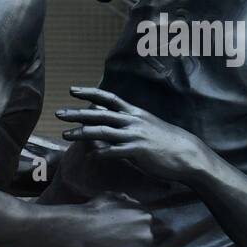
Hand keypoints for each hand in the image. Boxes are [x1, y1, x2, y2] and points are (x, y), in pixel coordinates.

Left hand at [58, 87, 208, 183]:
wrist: (187, 154)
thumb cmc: (166, 142)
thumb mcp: (148, 126)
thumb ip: (130, 123)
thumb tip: (113, 122)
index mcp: (135, 113)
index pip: (108, 98)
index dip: (89, 93)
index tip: (72, 90)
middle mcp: (133, 121)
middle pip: (100, 114)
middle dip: (77, 113)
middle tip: (59, 113)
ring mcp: (135, 136)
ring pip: (103, 131)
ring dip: (82, 133)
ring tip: (66, 135)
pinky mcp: (138, 151)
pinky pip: (114, 151)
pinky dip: (101, 153)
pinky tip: (90, 156)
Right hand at [75, 191, 155, 246]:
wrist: (79, 230)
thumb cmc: (93, 211)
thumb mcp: (113, 197)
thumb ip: (127, 201)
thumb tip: (134, 204)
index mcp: (146, 218)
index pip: (144, 225)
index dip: (130, 228)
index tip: (117, 229)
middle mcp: (147, 236)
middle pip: (143, 241)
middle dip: (130, 240)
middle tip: (112, 240)